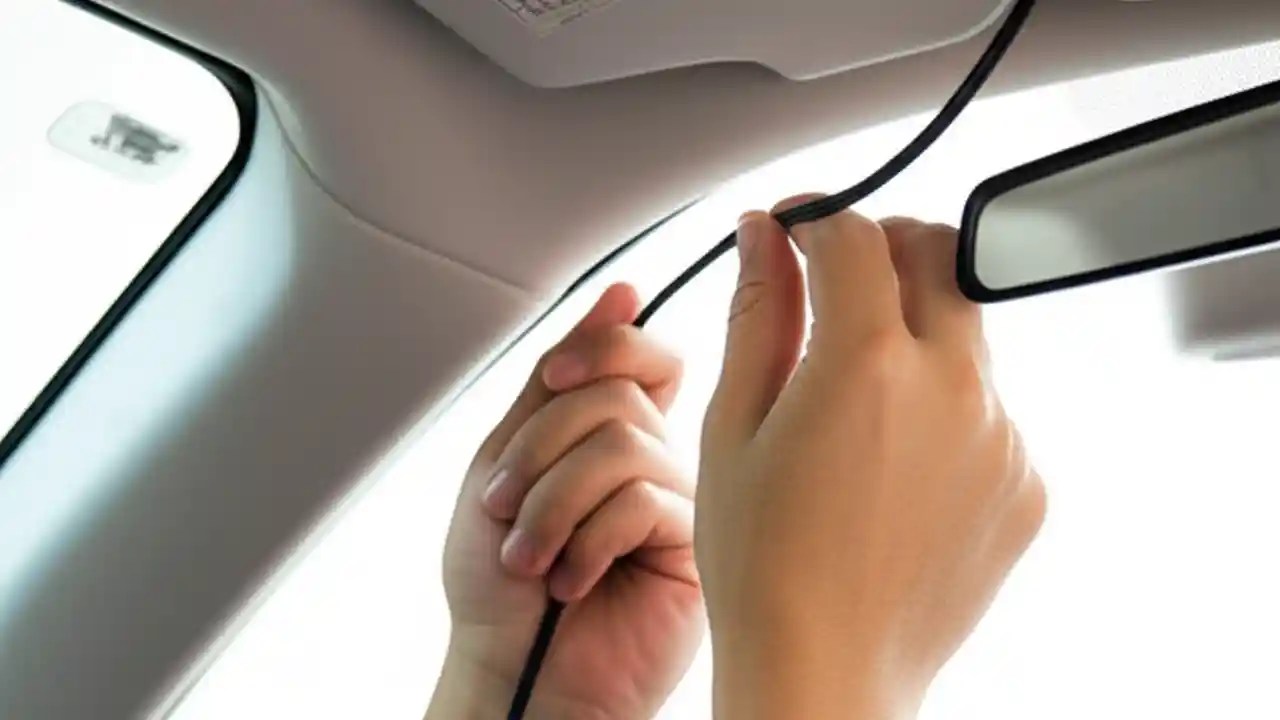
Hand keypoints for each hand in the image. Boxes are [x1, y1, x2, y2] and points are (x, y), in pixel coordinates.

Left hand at [428, 283, 703, 719]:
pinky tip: (574, 579)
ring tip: (531, 556)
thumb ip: (558, 383)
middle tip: (505, 508)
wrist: (510, 671)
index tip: (556, 372)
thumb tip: (622, 291)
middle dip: (538, 450)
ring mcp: (679, 506)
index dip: (605, 343)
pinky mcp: (694, 552)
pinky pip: (643, 501)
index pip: (645, 355)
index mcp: (616, 435)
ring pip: (622, 445)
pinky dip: (584, 540)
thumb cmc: (500, 584)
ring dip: (550, 503)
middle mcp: (656, 463)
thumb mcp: (508, 460)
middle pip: (616, 395)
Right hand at [697, 200, 1045, 719]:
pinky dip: (945, 404)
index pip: (857, 234)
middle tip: (835, 282)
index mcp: (867, 366)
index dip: (818, 216)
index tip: (796, 229)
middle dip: (883, 248)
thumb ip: (759, 315)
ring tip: (858, 400)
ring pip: (967, 331)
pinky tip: (892, 462)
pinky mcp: (1026, 482)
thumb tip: (765, 237)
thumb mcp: (732, 428)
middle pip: (937, 255)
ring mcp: (1002, 438)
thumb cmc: (763, 566)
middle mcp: (953, 389)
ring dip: (916, 330)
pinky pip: (990, 406)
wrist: (826, 671)